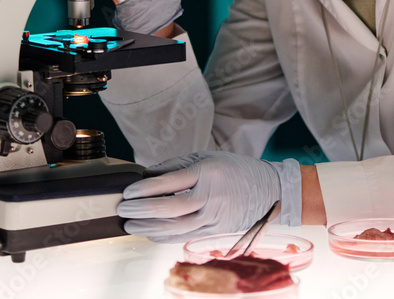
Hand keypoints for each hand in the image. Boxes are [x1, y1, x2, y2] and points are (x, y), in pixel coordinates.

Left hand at [117, 151, 302, 242]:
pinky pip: (183, 236)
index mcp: (208, 173)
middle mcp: (210, 197)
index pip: (169, 183)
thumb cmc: (236, 170)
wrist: (270, 191)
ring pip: (174, 227)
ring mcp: (213, 217)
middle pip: (169, 208)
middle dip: (141, 210)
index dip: (145, 189)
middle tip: (123, 208)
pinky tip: (149, 233)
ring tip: (130, 224)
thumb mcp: (208, 157)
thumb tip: (148, 175)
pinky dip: (163, 236)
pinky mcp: (215, 231)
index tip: (128, 191)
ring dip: (148, 227)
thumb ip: (177, 166)